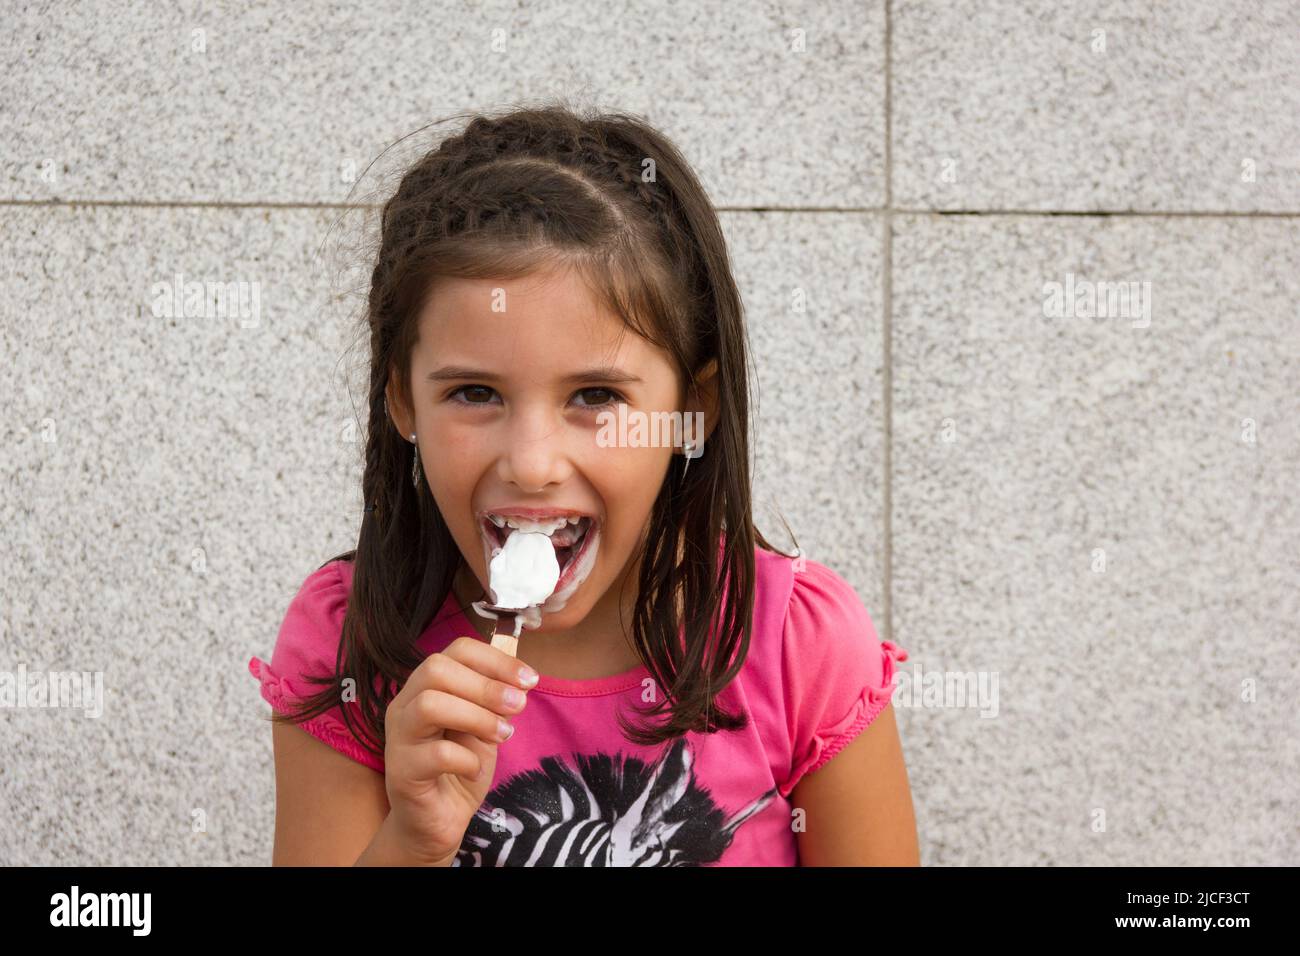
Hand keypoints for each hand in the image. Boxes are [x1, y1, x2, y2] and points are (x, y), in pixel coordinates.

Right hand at [381, 637, 535, 864]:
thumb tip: (520, 672)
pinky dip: (467, 759)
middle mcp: (404, 705)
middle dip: (486, 685)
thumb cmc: (460, 767)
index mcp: (425, 686)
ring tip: (503, 734)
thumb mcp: (483, 725)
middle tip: (518, 706)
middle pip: (436, 669)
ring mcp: (398, 738)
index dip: (496, 660)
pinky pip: (436, 754)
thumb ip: (494, 699)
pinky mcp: (402, 773)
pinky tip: (475, 768)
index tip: (530, 679)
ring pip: (429, 705)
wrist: (438, 821)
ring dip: (477, 716)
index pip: (456, 650)